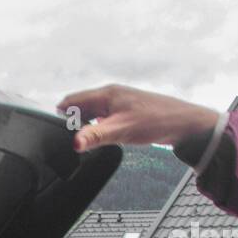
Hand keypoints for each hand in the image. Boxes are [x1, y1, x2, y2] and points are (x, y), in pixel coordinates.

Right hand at [57, 84, 219, 151]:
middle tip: (69, 140)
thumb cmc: (156, 121)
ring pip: (92, 114)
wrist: (184, 123)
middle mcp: (110, 95)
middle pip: (80, 107)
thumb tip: (74, 143)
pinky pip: (103, 119)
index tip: (53, 131)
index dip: (60, 115)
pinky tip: (102, 139)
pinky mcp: (125, 112)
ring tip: (85, 141)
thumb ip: (95, 137)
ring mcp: (118, 103)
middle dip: (71, 122)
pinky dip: (97, 128)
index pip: (71, 101)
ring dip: (85, 126)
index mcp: (106, 94)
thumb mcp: (121, 130)